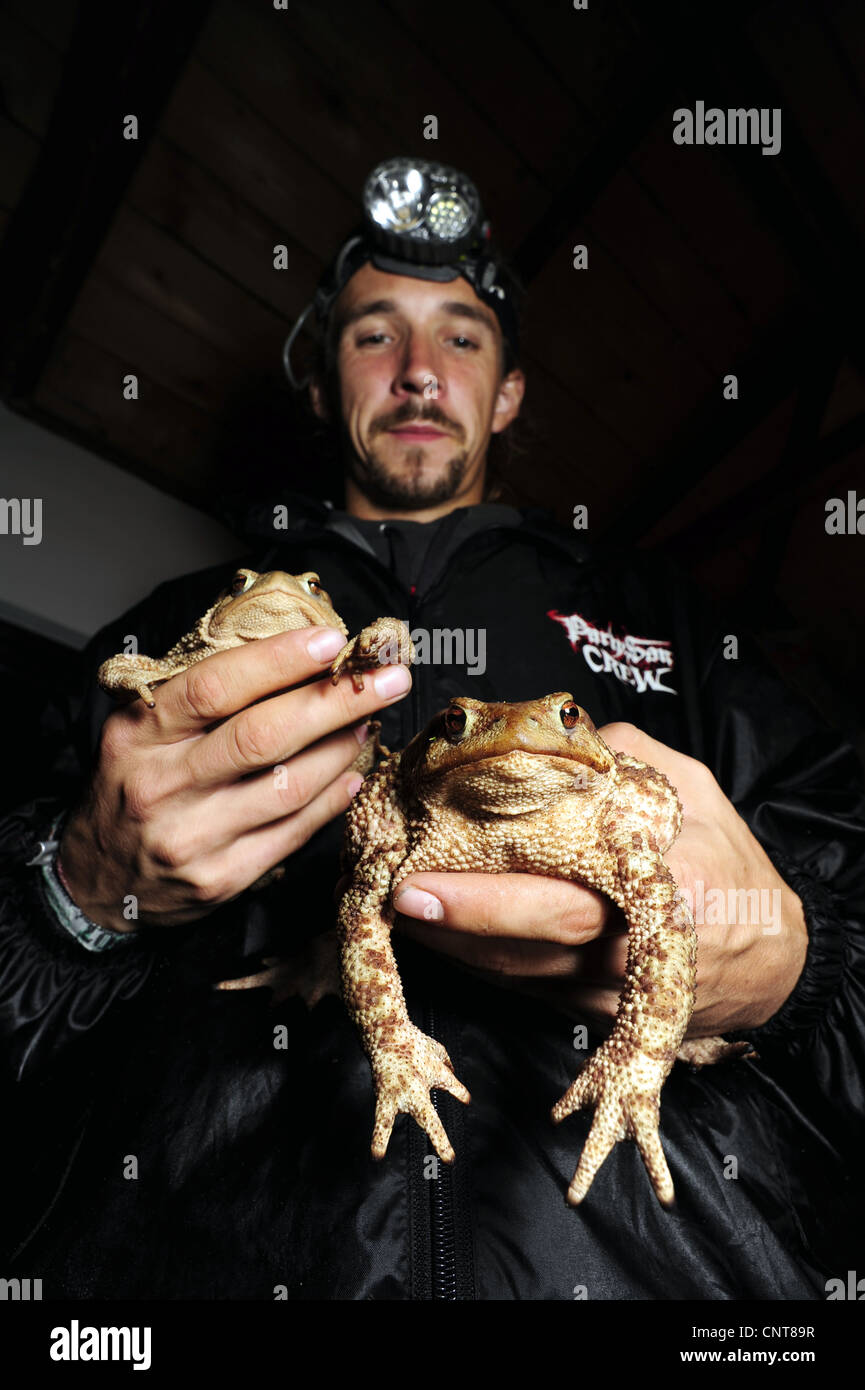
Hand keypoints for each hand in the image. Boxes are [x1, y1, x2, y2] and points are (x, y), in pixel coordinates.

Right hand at [59, 628, 411, 931]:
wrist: (99, 882)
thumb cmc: (134, 788)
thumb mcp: (141, 732)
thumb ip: (198, 696)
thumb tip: (287, 652)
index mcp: (140, 734)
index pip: (215, 686)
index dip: (278, 660)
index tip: (331, 642)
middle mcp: (162, 785)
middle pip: (263, 735)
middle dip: (336, 702)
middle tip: (388, 679)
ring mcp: (192, 837)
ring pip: (288, 785)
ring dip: (343, 749)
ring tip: (370, 722)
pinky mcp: (221, 878)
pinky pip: (294, 831)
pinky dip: (332, 798)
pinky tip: (353, 773)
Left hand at [391, 722, 807, 1035]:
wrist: (773, 955)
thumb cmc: (728, 858)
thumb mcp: (691, 789)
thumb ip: (620, 759)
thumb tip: (547, 739)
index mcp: (659, 891)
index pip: (558, 904)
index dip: (482, 901)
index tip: (421, 882)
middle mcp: (626, 952)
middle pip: (522, 948)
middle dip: (447, 926)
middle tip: (391, 894)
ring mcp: (606, 989)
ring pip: (511, 972)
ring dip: (450, 943)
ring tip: (397, 901)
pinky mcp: (589, 1006)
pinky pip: (521, 982)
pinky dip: (477, 957)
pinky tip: (439, 927)